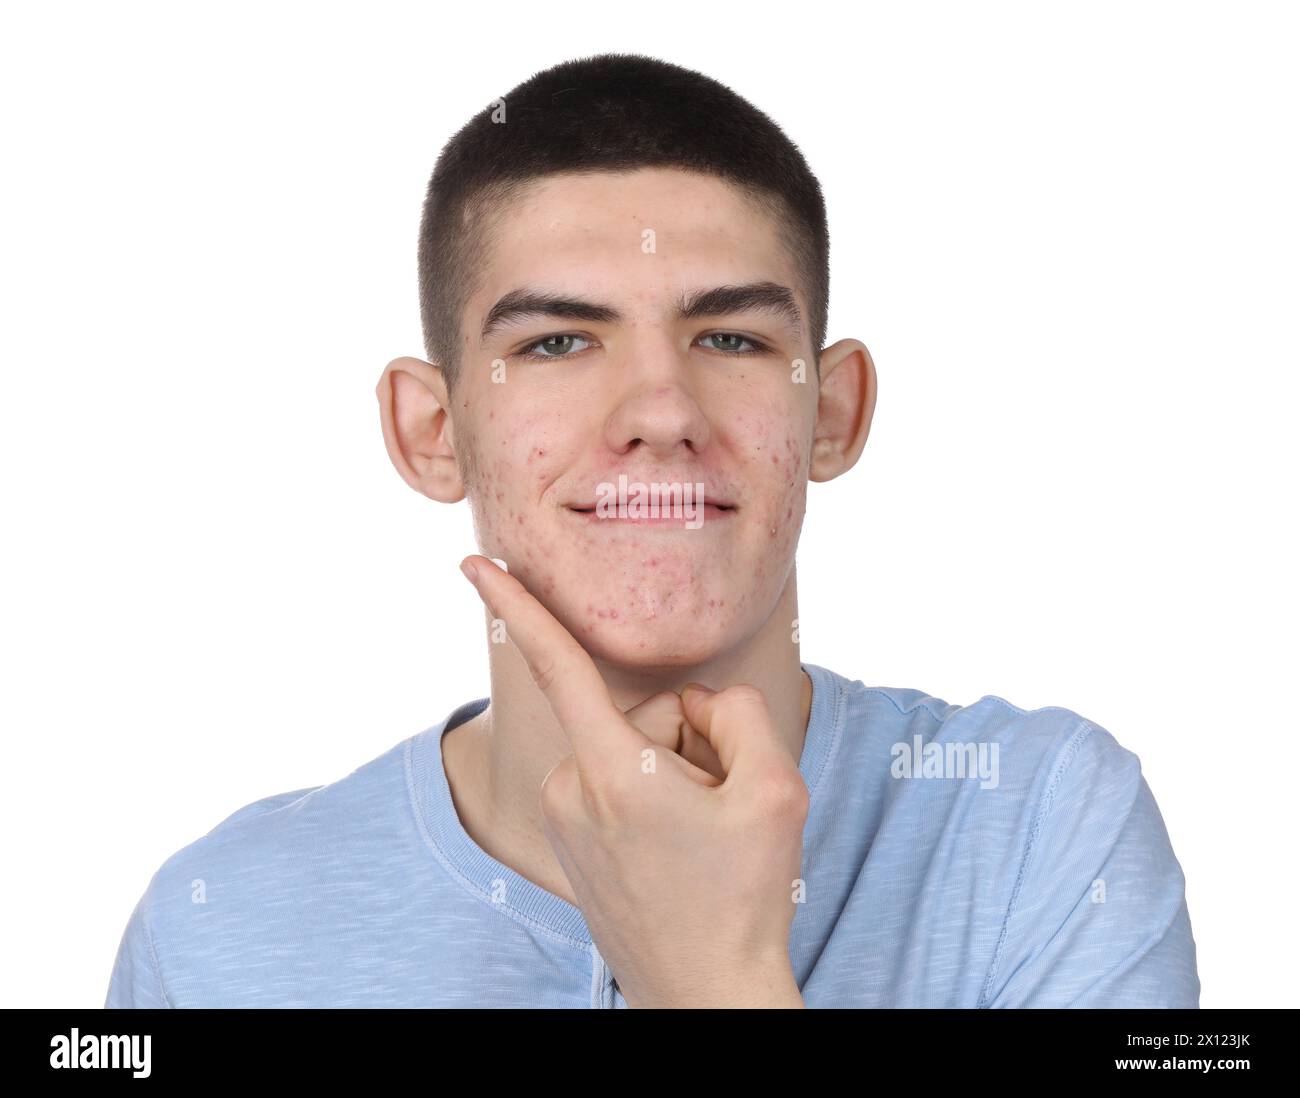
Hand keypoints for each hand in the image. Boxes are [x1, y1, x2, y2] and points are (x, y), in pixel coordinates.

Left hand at [459, 554, 807, 1007]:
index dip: (517, 606)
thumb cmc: (743, 897)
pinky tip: (678, 845)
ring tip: (698, 837)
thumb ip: (738, 713)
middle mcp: (572, 789)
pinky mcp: (572, 837)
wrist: (708, 992)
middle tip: (719, 812)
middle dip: (692, 743)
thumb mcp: (775, 789)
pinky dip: (654, 795)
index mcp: (612, 771)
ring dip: (676, 774)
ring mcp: (567, 817)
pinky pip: (619, 781)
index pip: (559, 665)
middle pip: (645, 714)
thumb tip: (696, 703)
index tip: (475, 563)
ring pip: (634, 748)